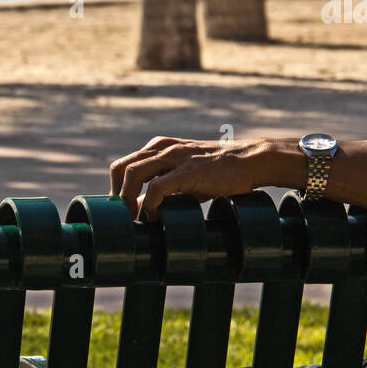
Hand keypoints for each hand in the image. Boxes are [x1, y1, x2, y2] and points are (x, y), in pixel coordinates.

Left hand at [109, 136, 302, 219]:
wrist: (251, 162)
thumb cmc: (219, 173)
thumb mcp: (185, 178)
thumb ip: (162, 188)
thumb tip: (139, 208)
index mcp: (160, 147)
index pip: (124, 164)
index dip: (116, 188)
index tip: (118, 210)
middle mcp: (163, 148)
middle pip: (122, 167)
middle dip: (116, 195)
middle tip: (121, 218)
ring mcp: (175, 157)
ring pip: (133, 174)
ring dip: (127, 200)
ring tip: (133, 220)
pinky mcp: (187, 171)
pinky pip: (156, 188)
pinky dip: (149, 205)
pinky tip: (155, 218)